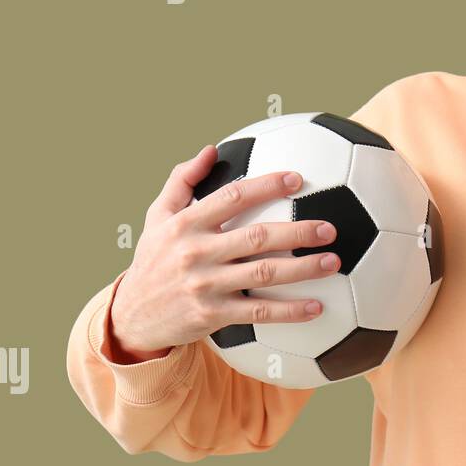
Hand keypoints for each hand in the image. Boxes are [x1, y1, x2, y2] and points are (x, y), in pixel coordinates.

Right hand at [108, 146, 341, 361]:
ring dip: (303, 269)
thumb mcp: (157, 216)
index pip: (233, 197)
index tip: (298, 179)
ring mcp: (205, 285)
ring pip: (263, 274)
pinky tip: (316, 307)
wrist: (131, 315)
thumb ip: (182, 180)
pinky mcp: (213, 315)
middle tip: (330, 228)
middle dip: (298, 231)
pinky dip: (289, 311)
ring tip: (333, 261)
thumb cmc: (153, 258)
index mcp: (186, 224)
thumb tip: (211, 150)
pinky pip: (258, 312)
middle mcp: (196, 253)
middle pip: (257, 237)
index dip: (267, 185)